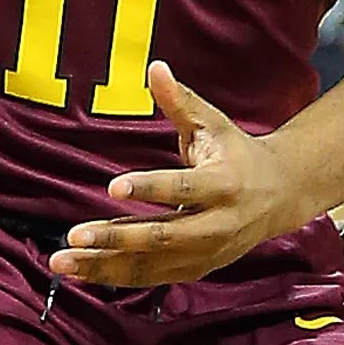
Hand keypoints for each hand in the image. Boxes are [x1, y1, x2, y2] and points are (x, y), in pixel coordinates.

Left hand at [50, 63, 307, 286]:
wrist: (280, 196)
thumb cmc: (237, 153)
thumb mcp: (213, 123)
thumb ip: (181, 100)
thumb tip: (154, 67)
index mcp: (225, 184)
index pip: (183, 187)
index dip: (149, 187)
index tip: (112, 186)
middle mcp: (218, 225)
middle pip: (164, 237)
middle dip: (117, 238)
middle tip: (74, 235)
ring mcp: (207, 253)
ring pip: (152, 266)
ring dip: (105, 266)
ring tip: (63, 261)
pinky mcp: (196, 269)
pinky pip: (151, 277)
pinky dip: (115, 277)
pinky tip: (81, 271)